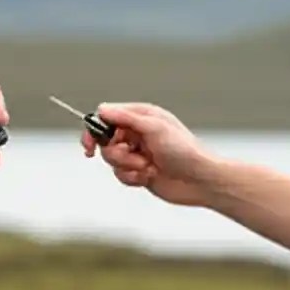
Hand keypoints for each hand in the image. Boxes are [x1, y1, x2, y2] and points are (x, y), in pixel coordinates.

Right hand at [81, 102, 214, 206]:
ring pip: (112, 161)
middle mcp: (137, 134)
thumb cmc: (184, 151)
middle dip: (117, 154)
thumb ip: (125, 118)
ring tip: (147, 167)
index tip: (89, 145)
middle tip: (131, 156)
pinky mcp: (139, 172)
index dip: (95, 130)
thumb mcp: (154, 128)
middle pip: (105, 142)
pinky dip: (133, 178)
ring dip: (128, 166)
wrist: (199, 180)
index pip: (107, 118)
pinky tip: (149, 176)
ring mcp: (137, 153)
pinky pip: (121, 175)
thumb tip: (102, 109)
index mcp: (141, 117)